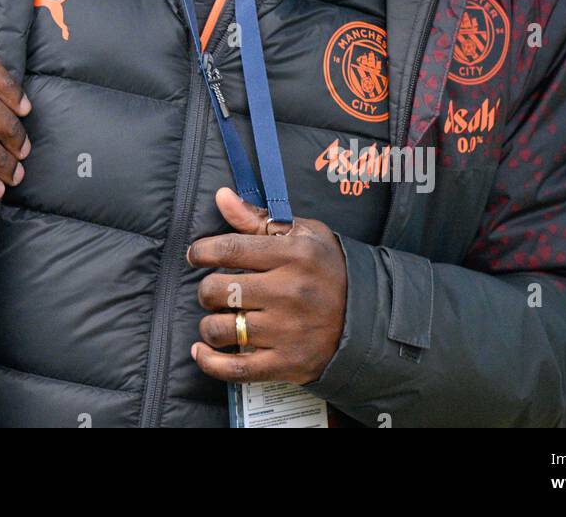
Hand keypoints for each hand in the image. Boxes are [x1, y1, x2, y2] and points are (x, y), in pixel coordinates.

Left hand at [187, 187, 346, 384]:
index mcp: (294, 255)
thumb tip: (222, 196)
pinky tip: (202, 351)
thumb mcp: (303, 234)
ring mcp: (288, 331)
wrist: (370, 317)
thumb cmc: (329, 269)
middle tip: (215, 291)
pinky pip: (236, 368)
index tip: (195, 255)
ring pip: (221, 329)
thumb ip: (258, 218)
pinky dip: (210, 362)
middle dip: (207, 290)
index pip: (230, 249)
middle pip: (219, 290)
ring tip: (219, 318)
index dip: (202, 251)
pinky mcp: (287, 363)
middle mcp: (289, 293)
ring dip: (210, 324)